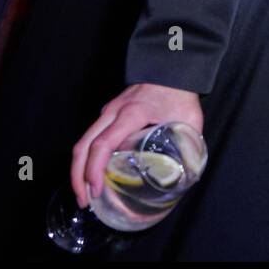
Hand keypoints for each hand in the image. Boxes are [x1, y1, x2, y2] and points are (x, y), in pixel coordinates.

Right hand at [71, 83, 202, 207]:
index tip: (95, 189)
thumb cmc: (180, 93)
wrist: (173, 67)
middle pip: (83, 145)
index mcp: (131, 114)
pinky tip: (92, 173)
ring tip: (85, 193)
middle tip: (84, 201)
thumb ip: (189, 147)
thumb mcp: (189, 120)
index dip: (95, 169)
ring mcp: (108, 111)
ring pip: (83, 140)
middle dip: (78, 176)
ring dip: (78, 168)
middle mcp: (113, 112)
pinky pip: (91, 136)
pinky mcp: (109, 113)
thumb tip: (188, 175)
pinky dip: (86, 157)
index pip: (103, 143)